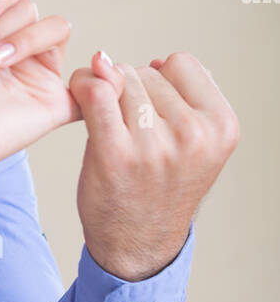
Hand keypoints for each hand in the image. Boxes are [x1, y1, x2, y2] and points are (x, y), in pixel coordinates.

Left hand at [68, 50, 239, 280]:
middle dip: (132, 91)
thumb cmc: (159, 187)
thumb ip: (163, 93)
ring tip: (113, 128)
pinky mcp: (116, 156)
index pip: (181, 63)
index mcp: (221, 126)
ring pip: (119, 81)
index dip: (159, 78)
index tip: (152, 107)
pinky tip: (81, 98)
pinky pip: (95, 94)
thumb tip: (104, 58)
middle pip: (146, 72)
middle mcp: (194, 136)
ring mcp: (155, 147)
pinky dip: (83, 87)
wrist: (139, 242)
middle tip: (132, 130)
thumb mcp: (189, 139)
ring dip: (107, 93)